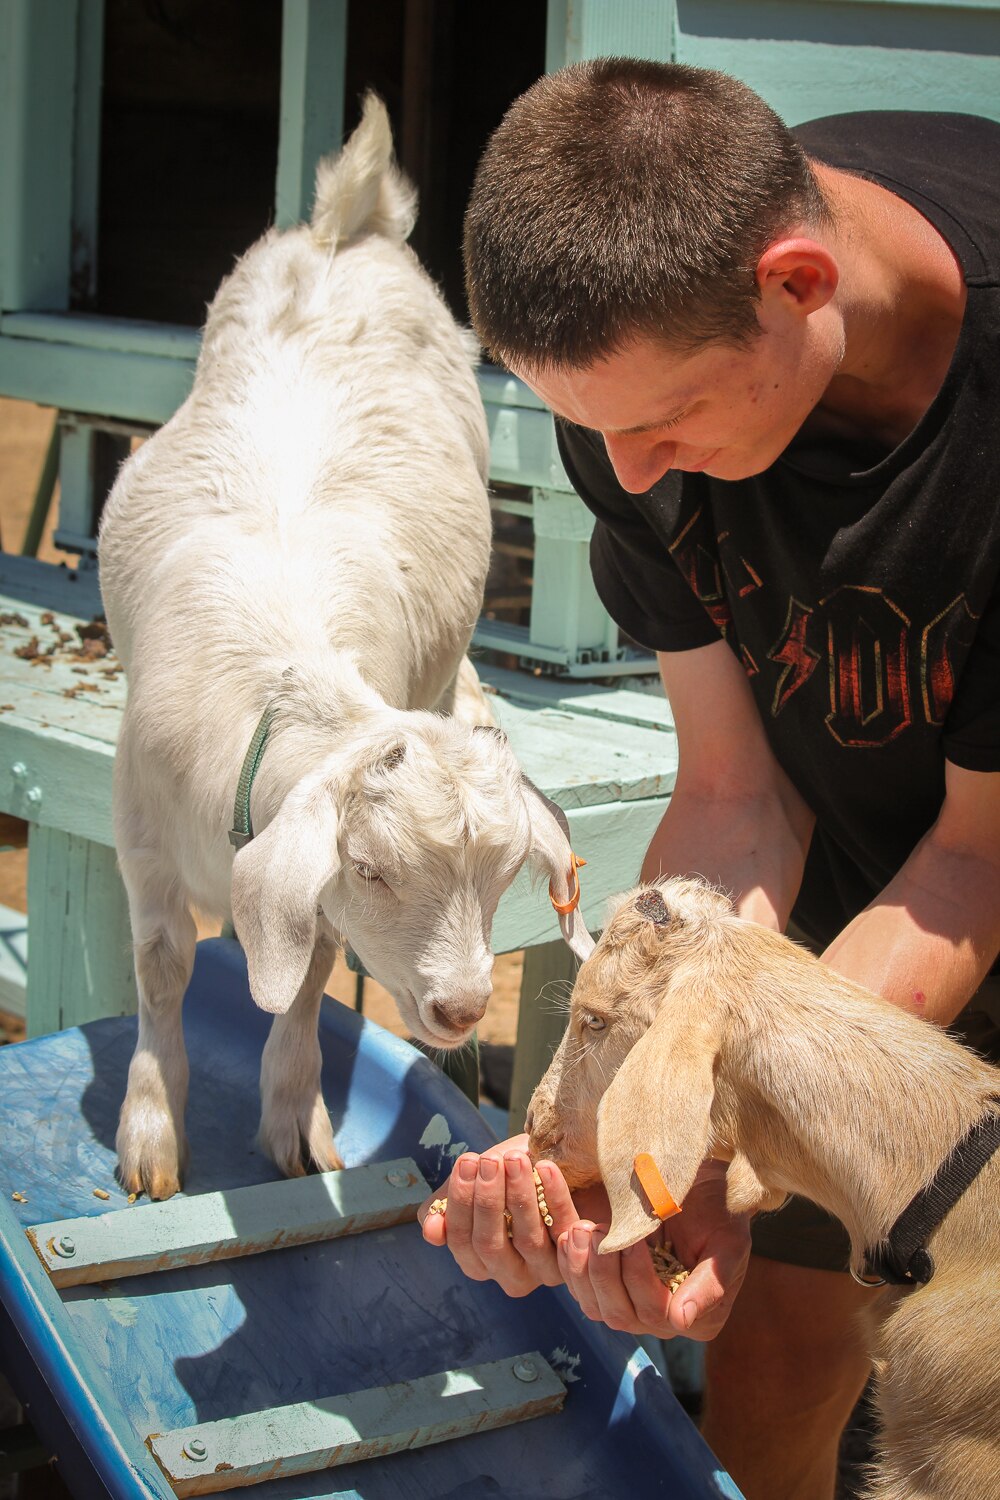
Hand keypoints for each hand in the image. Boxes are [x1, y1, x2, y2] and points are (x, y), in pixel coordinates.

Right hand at [418, 1134, 605, 1297]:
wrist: (561, 1165)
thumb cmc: (511, 1177)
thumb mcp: (475, 1187)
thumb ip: (448, 1207)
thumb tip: (430, 1228)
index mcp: (479, 1263)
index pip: (460, 1239)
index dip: (460, 1201)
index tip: (466, 1161)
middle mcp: (510, 1275)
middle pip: (490, 1244)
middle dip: (487, 1199)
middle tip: (488, 1160)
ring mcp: (545, 1270)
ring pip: (528, 1238)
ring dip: (519, 1195)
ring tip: (515, 1159)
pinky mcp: (577, 1253)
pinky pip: (563, 1226)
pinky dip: (554, 1195)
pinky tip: (545, 1167)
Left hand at [557, 1159, 750, 1340]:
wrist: (698, 1183)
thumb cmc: (721, 1211)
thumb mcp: (728, 1244)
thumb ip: (710, 1283)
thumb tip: (682, 1320)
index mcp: (693, 1316)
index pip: (656, 1312)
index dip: (639, 1278)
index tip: (632, 1239)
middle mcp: (659, 1319)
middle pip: (620, 1313)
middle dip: (604, 1273)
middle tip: (596, 1232)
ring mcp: (629, 1304)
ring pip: (594, 1305)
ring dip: (581, 1269)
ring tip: (579, 1231)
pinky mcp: (605, 1284)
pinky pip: (580, 1287)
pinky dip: (569, 1264)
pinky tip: (566, 1236)